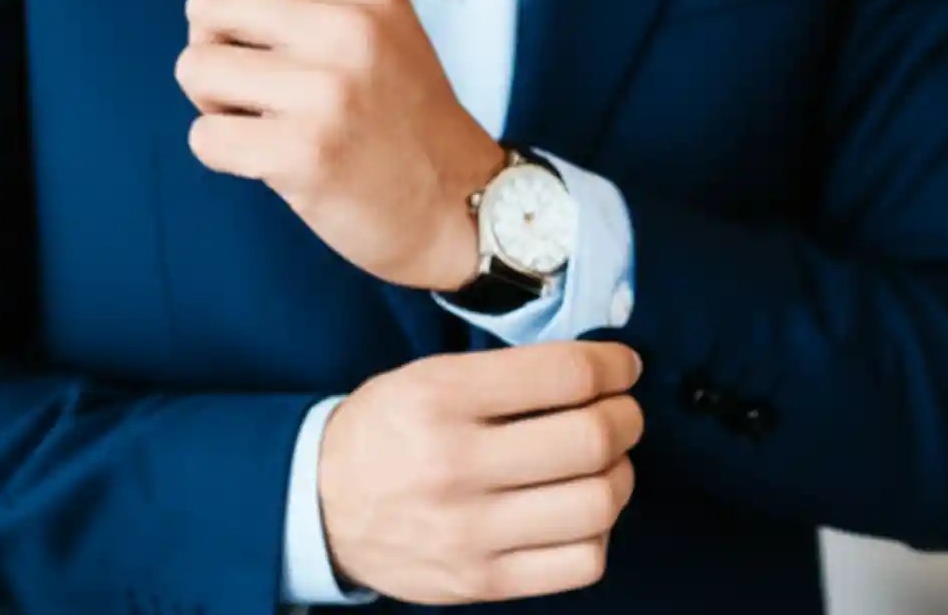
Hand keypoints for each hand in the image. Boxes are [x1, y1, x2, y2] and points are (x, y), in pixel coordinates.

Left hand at [177, 0, 505, 290]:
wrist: (459, 207)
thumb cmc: (404, 119)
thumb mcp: (371, 29)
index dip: (228, 3)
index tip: (262, 41)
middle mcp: (352, 31)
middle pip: (209, 4)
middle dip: (211, 47)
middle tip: (253, 86)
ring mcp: (329, 94)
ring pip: (196, 69)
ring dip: (214, 104)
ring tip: (266, 123)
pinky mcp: (305, 155)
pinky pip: (204, 137)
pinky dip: (222, 153)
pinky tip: (268, 160)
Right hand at [319, 342, 644, 604]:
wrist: (321, 505)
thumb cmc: (386, 432)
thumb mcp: (426, 378)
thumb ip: (506, 373)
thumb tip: (596, 371)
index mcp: (440, 399)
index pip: (564, 375)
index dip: (613, 366)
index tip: (623, 366)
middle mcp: (455, 465)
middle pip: (591, 440)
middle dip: (627, 419)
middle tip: (622, 413)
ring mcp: (469, 531)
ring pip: (597, 503)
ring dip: (620, 475)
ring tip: (606, 463)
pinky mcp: (482, 581)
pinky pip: (581, 562)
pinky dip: (598, 532)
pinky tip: (580, 512)